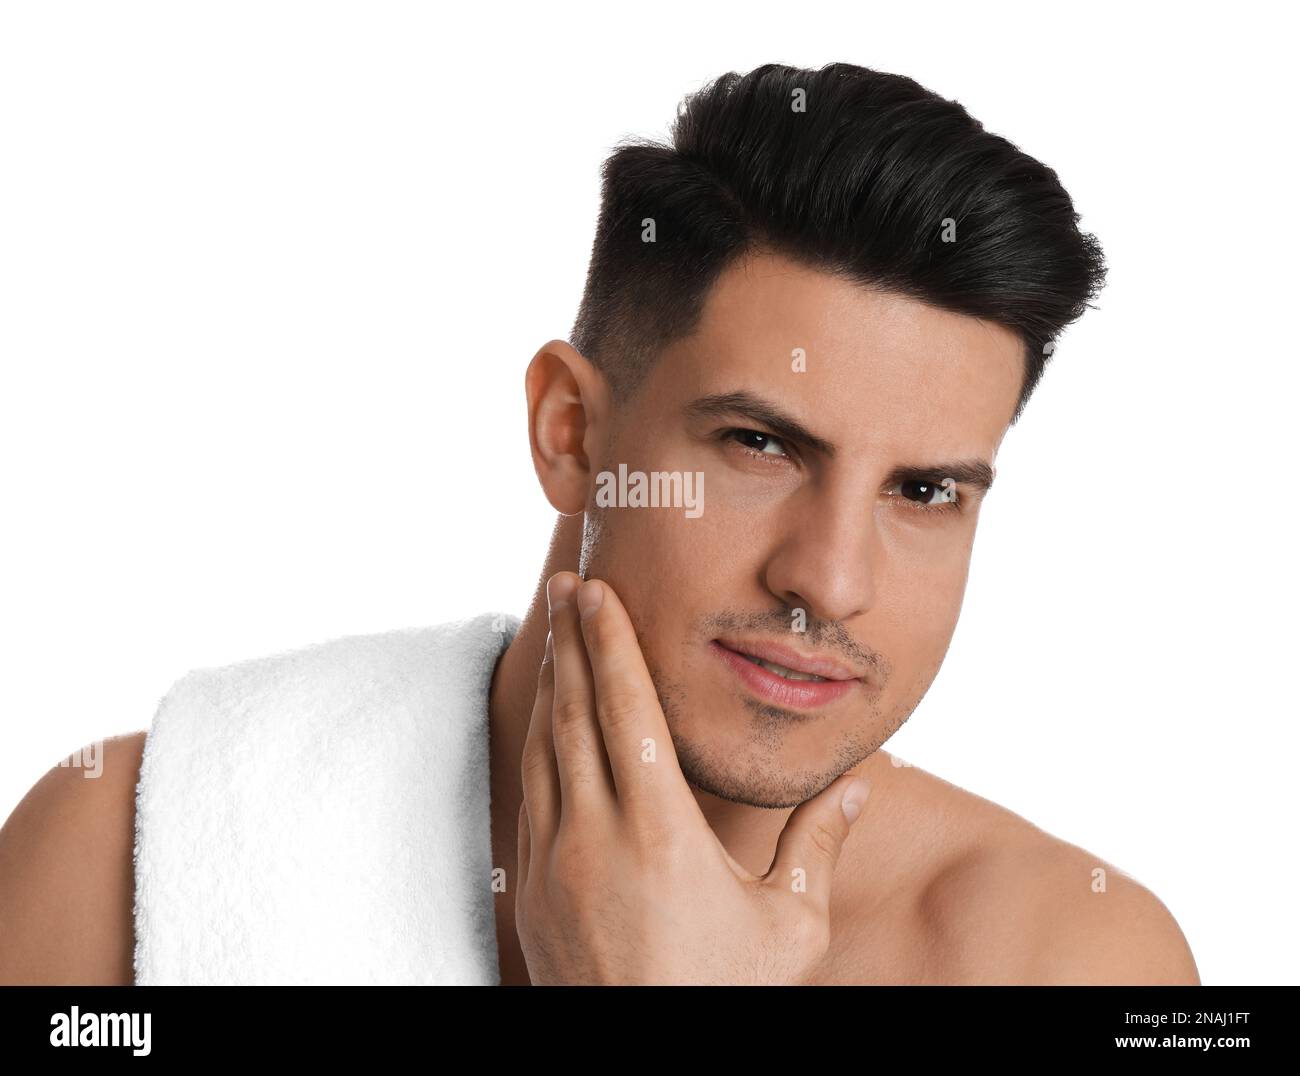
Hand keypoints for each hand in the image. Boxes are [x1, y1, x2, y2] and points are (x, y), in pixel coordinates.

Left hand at [514, 570, 871, 984]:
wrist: (644, 1064)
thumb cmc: (723, 999)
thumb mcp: (788, 928)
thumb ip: (819, 844)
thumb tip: (864, 780)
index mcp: (659, 832)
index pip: (625, 710)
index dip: (610, 642)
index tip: (596, 592)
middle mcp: (593, 837)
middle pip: (573, 713)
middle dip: (571, 641)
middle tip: (566, 584)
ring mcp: (551, 864)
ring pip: (542, 749)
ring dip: (550, 686)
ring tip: (558, 639)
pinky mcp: (530, 891)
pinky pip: (529, 796)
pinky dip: (538, 745)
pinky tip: (548, 725)